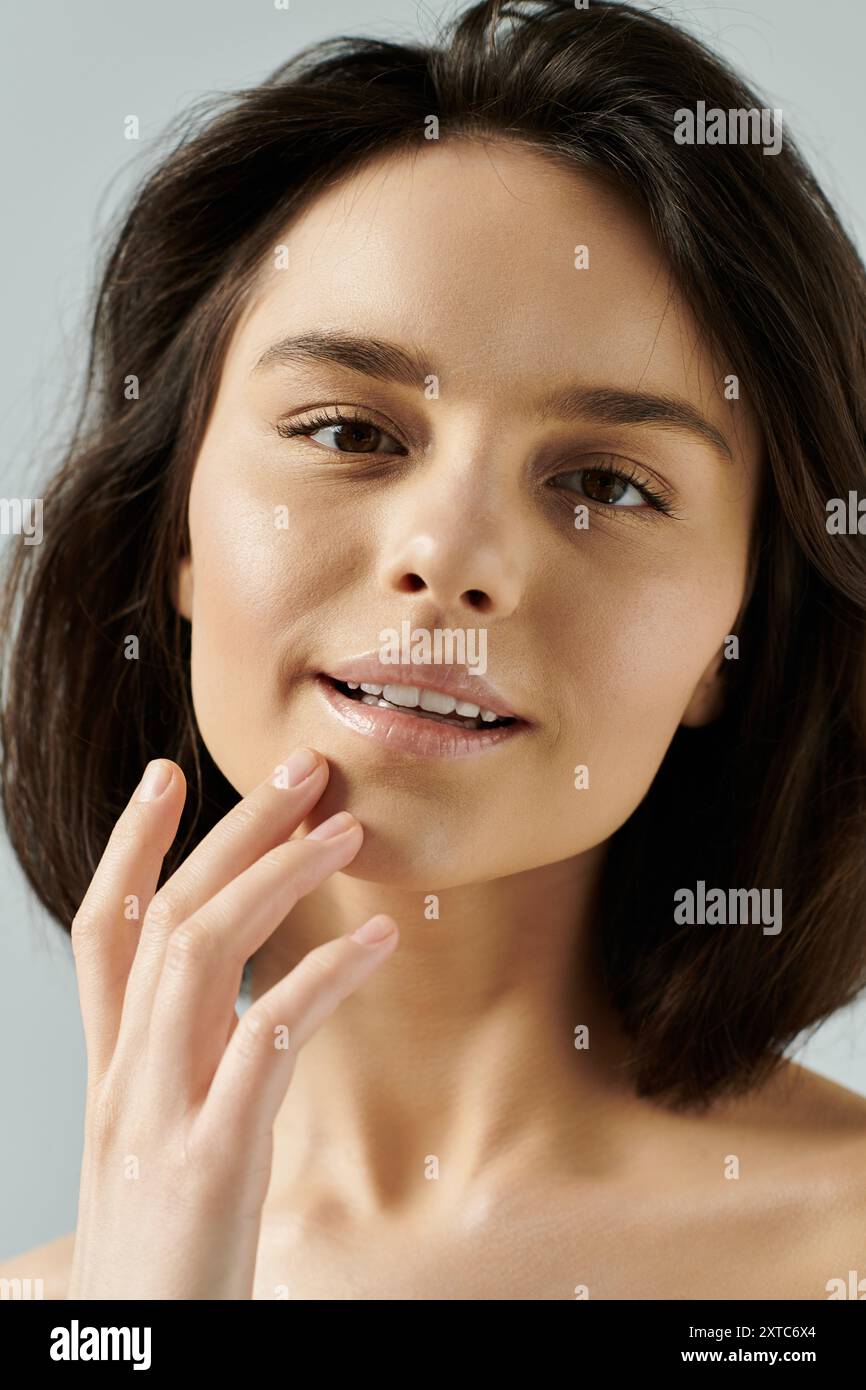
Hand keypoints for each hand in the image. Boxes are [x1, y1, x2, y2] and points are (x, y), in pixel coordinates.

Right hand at [66, 747, 397, 1298]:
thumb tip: (243, 1008)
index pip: (101, 933)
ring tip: (347, 830)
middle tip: (301, 769)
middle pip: (165, 918)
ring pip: (202, 954)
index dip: (129, 847)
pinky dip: (323, 977)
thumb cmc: (163, 1259)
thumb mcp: (158, 1149)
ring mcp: (159, 1116)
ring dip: (278, 878)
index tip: (167, 775)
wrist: (140, 1364)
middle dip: (231, 832)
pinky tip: (377, 942)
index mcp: (112, 1073)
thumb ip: (185, 1072)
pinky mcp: (211, 1161)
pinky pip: (266, 1038)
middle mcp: (124, 1079)